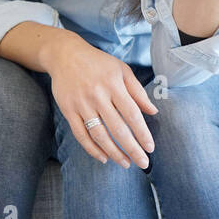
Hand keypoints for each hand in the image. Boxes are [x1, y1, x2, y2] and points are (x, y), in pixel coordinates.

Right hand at [47, 34, 157, 168]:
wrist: (65, 55)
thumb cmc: (98, 63)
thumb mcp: (122, 70)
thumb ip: (138, 91)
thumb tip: (153, 112)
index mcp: (114, 84)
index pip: (132, 114)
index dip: (142, 133)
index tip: (150, 148)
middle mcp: (98, 95)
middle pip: (118, 129)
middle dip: (132, 149)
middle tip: (143, 164)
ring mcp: (81, 104)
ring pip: (99, 135)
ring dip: (114, 153)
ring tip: (125, 163)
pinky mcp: (68, 110)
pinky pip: (80, 134)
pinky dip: (92, 149)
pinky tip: (103, 158)